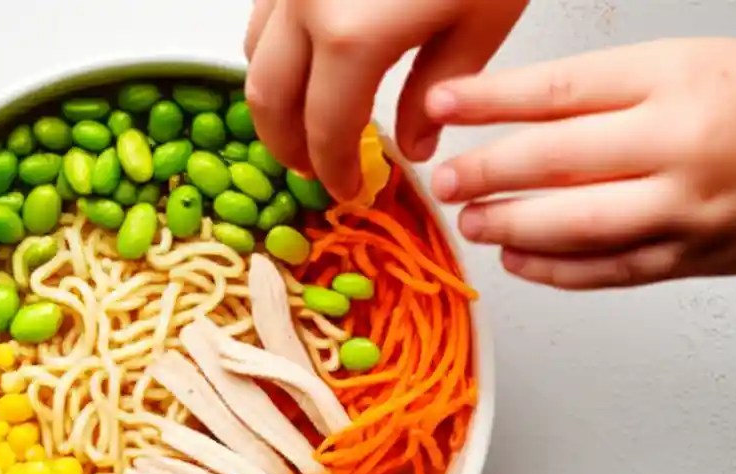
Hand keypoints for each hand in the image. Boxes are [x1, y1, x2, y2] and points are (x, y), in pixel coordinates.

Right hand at [243, 0, 527, 200]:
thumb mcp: (481, 17)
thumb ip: (439, 89)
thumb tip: (414, 144)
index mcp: (351, 35)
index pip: (324, 131)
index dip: (333, 171)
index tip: (350, 191)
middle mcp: (302, 5)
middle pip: (268, 101)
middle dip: (288, 147)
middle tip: (317, 169)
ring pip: (254, 55)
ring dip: (275, 99)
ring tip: (309, 120)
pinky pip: (263, 13)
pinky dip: (277, 51)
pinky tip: (310, 60)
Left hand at [427, 38, 735, 289]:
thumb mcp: (686, 65)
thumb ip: (603, 90)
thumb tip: (508, 113)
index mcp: (676, 81)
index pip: (559, 92)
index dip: (489, 101)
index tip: (442, 105)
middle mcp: (680, 146)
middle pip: (556, 160)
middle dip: (485, 172)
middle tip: (445, 180)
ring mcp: (684, 210)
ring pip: (576, 225)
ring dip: (510, 227)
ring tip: (471, 222)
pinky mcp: (687, 258)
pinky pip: (606, 271)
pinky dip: (553, 270)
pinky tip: (516, 262)